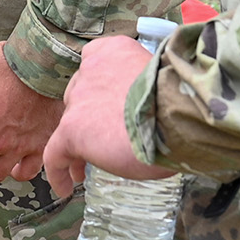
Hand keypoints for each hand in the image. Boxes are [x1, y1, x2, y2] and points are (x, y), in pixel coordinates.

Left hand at [42, 33, 176, 199]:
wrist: (178, 114)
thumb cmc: (183, 103)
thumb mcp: (163, 83)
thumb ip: (145, 89)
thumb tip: (148, 110)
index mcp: (115, 52)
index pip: (95, 67)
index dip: (97, 91)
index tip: (103, 109)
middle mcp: (92, 69)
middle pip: (80, 96)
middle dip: (87, 118)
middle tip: (98, 142)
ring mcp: (80, 98)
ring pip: (70, 123)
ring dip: (76, 144)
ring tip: (81, 170)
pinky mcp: (73, 129)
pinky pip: (56, 153)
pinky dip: (57, 170)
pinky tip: (66, 187)